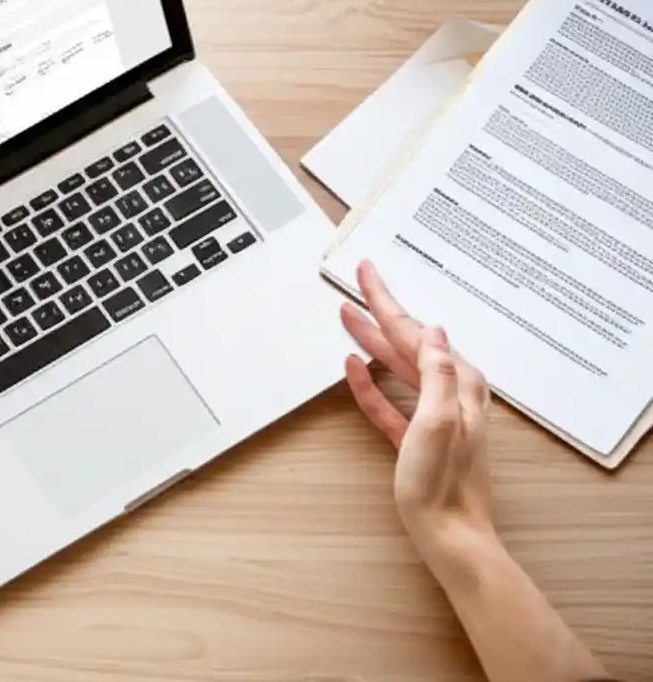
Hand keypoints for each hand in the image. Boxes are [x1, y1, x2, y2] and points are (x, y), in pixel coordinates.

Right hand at [339, 261, 496, 567]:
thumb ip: (439, 373)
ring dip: (371, 341)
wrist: (449, 534)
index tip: (368, 272)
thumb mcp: (440, 421)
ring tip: (348, 317)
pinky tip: (352, 368)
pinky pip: (387, 400)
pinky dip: (369, 382)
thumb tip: (436, 331)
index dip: (387, 301)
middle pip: (406, 342)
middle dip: (380, 312)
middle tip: (359, 282)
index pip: (416, 331)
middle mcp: (448, 394)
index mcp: (457, 385)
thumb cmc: (444, 483)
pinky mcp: (413, 438)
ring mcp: (430, 416)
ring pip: (395, 366)